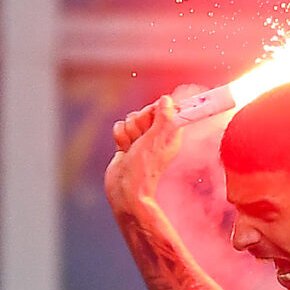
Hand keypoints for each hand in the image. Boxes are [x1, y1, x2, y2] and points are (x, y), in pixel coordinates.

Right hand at [105, 94, 183, 209]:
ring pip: (130, 119)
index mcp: (170, 134)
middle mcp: (156, 136)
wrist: (125, 189)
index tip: (151, 119)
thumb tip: (167, 99)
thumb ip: (163, 118)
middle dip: (138, 123)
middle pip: (144, 112)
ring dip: (128, 132)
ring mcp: (141, 140)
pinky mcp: (127, 143)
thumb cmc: (143, 169)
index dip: (155, 111)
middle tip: (140, 139)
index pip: (165, 109)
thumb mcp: (156, 140)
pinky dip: (120, 137)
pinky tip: (123, 150)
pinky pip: (120, 127)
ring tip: (131, 148)